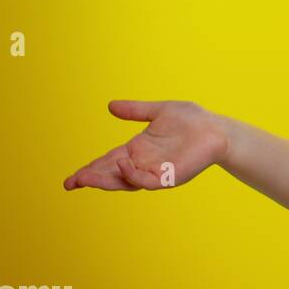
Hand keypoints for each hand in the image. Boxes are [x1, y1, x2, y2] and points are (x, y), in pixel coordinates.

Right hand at [63, 100, 228, 190]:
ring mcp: (157, 171)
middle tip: (71, 182)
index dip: (90, 169)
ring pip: (126, 181)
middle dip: (91, 178)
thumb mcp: (158, 111)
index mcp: (138, 150)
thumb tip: (110, 105)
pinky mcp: (171, 176)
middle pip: (112, 175)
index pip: (108, 162)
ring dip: (106, 180)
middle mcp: (144, 163)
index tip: (71, 178)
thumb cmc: (192, 120)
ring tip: (86, 178)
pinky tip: (123, 164)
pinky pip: (148, 180)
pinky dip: (133, 175)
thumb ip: (135, 111)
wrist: (217, 128)